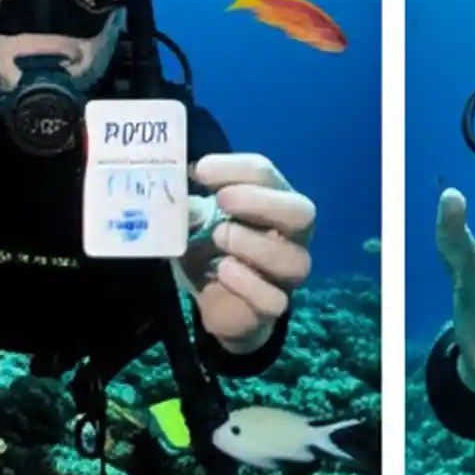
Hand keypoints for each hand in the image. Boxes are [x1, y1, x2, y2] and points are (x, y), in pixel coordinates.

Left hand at [179, 153, 312, 353]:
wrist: (215, 298)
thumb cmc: (212, 246)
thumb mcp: (198, 220)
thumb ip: (190, 204)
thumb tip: (173, 187)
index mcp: (275, 201)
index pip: (266, 175)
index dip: (235, 168)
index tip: (200, 171)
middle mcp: (292, 235)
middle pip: (301, 212)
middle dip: (260, 202)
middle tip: (222, 200)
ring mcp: (288, 273)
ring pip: (292, 260)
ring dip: (253, 244)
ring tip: (219, 237)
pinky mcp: (275, 305)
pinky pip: (273, 299)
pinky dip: (246, 283)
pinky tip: (223, 271)